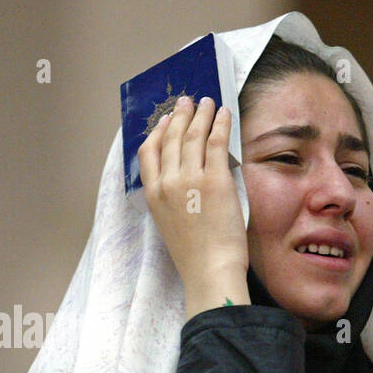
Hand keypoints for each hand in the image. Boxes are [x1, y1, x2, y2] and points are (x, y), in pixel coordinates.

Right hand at [137, 95, 248, 319]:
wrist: (208, 270)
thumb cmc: (194, 256)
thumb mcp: (169, 224)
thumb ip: (171, 198)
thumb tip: (186, 177)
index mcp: (152, 195)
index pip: (148, 152)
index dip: (158, 132)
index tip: (165, 121)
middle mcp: (167, 183)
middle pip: (171, 138)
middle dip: (180, 115)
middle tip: (187, 102)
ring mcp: (189, 179)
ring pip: (193, 134)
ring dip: (201, 113)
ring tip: (208, 102)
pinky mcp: (214, 179)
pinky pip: (216, 141)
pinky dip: (220, 123)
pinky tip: (224, 113)